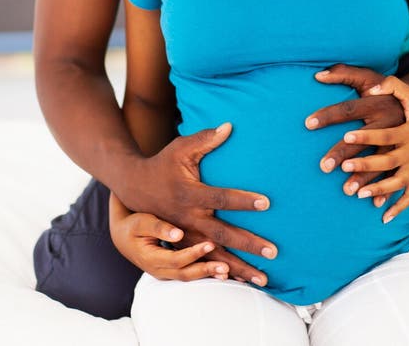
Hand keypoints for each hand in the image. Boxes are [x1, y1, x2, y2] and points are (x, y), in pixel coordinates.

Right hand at [109, 192, 232, 281]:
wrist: (122, 234)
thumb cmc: (133, 223)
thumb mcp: (141, 222)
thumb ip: (159, 227)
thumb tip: (178, 234)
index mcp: (151, 259)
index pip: (176, 260)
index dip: (193, 254)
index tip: (210, 244)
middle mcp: (159, 270)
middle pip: (186, 274)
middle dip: (207, 271)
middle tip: (227, 267)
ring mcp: (166, 271)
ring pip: (190, 276)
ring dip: (209, 275)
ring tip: (230, 272)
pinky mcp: (172, 268)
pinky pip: (191, 273)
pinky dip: (206, 272)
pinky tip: (225, 271)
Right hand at [119, 122, 276, 280]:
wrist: (135, 187)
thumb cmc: (164, 163)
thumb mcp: (181, 148)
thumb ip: (206, 139)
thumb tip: (230, 126)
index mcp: (191, 194)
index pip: (222, 198)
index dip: (244, 200)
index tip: (267, 203)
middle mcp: (189, 218)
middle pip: (223, 234)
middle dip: (248, 244)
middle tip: (273, 252)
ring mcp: (185, 236)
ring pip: (215, 257)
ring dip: (239, 269)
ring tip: (264, 279)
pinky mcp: (182, 246)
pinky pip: (204, 264)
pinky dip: (222, 274)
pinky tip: (241, 282)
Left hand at [340, 76, 408, 221]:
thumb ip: (392, 86)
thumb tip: (370, 89)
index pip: (386, 134)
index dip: (367, 135)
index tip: (346, 136)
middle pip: (388, 161)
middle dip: (366, 165)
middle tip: (343, 166)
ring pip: (398, 182)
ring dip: (378, 190)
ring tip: (356, 193)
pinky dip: (398, 208)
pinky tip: (382, 217)